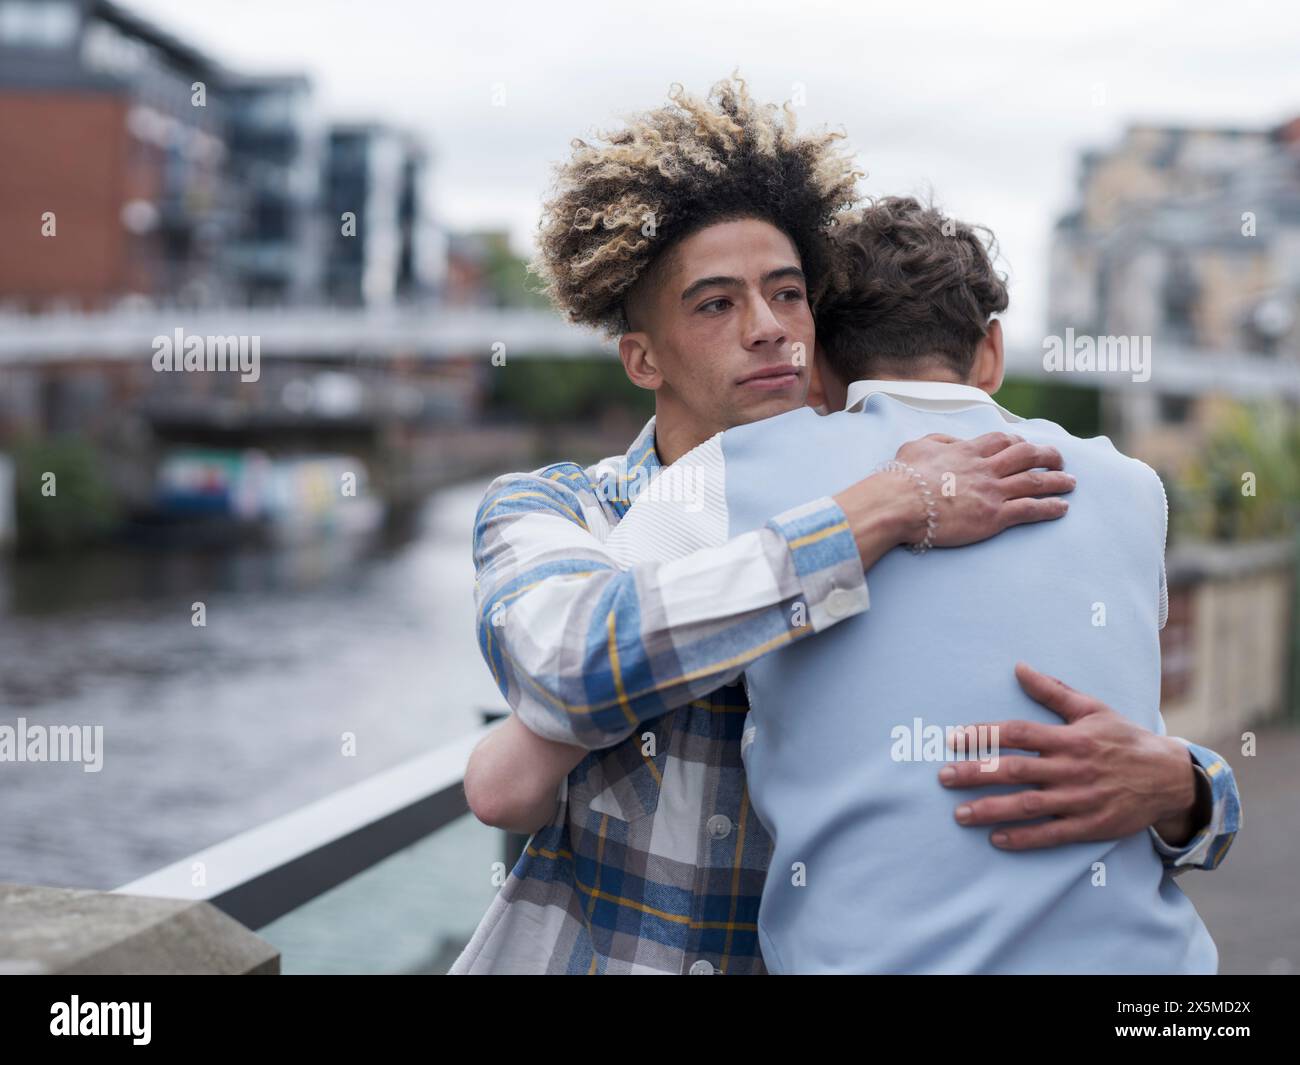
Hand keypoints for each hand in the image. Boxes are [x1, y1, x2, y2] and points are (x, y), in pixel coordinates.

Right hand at [894, 431, 1073, 547]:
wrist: (900, 503)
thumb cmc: (902, 477)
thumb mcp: (917, 447)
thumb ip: (940, 441)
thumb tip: (954, 442)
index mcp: (968, 451)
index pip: (1002, 440)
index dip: (1018, 441)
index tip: (1025, 446)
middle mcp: (986, 468)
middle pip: (1027, 455)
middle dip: (1047, 456)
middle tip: (1058, 460)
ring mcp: (992, 492)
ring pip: (1035, 481)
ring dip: (1057, 481)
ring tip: (1071, 482)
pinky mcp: (994, 516)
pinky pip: (1030, 509)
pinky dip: (1049, 507)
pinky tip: (1062, 508)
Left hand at [936, 662, 1198, 849]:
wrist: (1170, 777)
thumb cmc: (1124, 739)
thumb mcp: (1092, 709)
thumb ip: (1053, 691)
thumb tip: (1019, 667)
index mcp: (1070, 738)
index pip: (1018, 733)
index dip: (984, 735)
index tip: (953, 738)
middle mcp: (1072, 768)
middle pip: (1016, 770)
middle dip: (976, 773)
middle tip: (944, 777)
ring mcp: (1081, 799)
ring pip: (1029, 806)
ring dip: (992, 810)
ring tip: (960, 814)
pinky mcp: (1091, 825)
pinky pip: (1052, 834)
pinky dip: (1025, 838)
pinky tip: (997, 838)